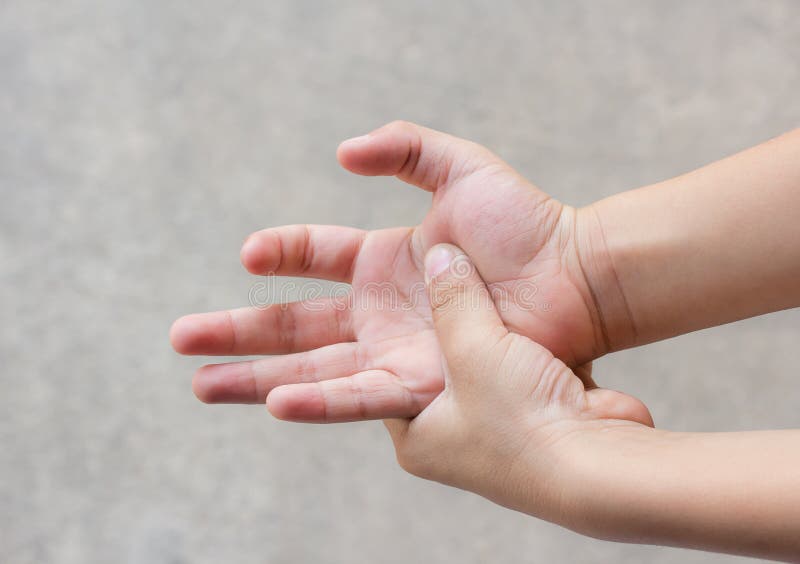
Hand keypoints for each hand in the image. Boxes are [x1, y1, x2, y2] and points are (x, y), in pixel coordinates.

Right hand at [170, 121, 631, 420]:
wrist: (574, 275)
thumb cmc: (525, 223)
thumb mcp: (459, 167)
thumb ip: (404, 147)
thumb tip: (342, 152)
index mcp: (383, 261)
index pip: (314, 256)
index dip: (280, 252)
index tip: (250, 254)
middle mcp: (381, 311)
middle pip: (294, 324)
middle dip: (237, 333)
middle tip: (181, 340)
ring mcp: (396, 349)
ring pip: (312, 369)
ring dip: (255, 378)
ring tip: (201, 385)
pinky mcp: (420, 382)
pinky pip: (361, 393)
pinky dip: (319, 399)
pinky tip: (275, 401)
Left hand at [383, 243, 651, 530]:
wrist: (602, 458)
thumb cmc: (522, 424)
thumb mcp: (471, 351)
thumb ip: (452, 300)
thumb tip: (441, 256)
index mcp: (418, 433)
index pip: (379, 376)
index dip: (376, 334)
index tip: (375, 294)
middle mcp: (450, 428)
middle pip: (426, 358)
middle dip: (425, 320)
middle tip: (411, 276)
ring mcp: (493, 416)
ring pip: (472, 349)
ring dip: (473, 316)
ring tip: (459, 273)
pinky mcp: (533, 399)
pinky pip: (510, 350)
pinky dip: (510, 325)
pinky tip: (509, 292)